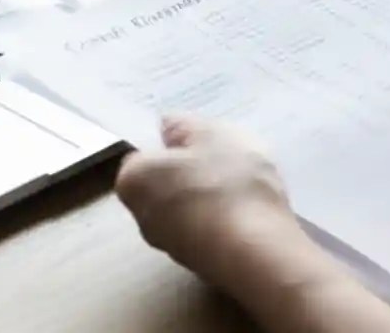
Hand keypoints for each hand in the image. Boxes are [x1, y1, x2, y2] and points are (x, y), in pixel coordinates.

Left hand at [114, 115, 300, 292]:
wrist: (257, 253)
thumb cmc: (227, 183)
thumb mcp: (211, 135)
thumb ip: (185, 126)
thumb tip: (167, 127)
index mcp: (133, 180)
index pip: (144, 156)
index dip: (172, 145)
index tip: (200, 141)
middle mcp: (142, 217)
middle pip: (166, 183)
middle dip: (192, 171)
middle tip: (226, 158)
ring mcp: (171, 246)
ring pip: (190, 209)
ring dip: (212, 197)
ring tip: (248, 185)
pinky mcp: (200, 264)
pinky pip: (211, 230)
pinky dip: (227, 220)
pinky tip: (254, 212)